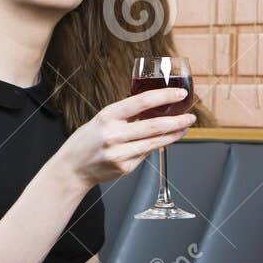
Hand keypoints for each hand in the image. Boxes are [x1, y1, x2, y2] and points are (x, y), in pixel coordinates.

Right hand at [55, 88, 194, 187]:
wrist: (72, 168)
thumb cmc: (87, 141)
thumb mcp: (101, 120)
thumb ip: (125, 115)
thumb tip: (153, 106)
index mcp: (107, 116)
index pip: (142, 102)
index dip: (164, 96)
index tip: (179, 94)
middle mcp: (113, 135)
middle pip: (154, 126)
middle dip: (177, 120)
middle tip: (191, 116)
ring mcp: (119, 153)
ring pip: (155, 142)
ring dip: (174, 134)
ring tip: (185, 127)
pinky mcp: (125, 167)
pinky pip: (146, 154)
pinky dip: (158, 145)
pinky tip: (164, 140)